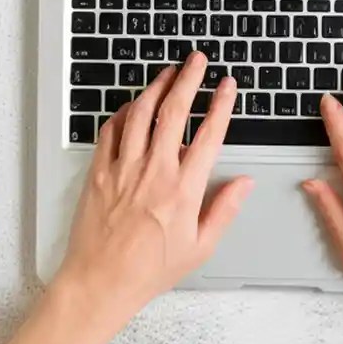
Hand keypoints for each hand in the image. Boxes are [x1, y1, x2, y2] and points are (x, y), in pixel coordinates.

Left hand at [0, 53, 250, 343]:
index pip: (208, 134)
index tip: (227, 86)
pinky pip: (110, 131)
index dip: (221, 104)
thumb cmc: (149, 270)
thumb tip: (244, 183)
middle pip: (173, 110)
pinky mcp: (98, 172)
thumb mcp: (200, 247)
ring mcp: (123, 168)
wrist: (100, 282)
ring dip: (156, 87)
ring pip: (140, 112)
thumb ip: (224, 210)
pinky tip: (131, 106)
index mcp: (183, 189)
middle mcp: (153, 171)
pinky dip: (122, 113)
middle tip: (197, 60)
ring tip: (167, 73)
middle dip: (189, 78)